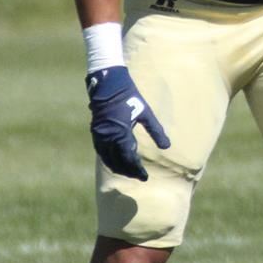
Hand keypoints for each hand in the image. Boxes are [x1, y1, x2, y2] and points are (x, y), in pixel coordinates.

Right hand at [85, 66, 169, 180]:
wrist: (108, 85)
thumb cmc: (129, 97)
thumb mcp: (145, 113)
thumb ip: (155, 131)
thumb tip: (167, 146)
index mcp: (121, 134)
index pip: (129, 159)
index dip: (137, 170)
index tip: (145, 177)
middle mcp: (108, 138)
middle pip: (118, 163)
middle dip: (129, 171)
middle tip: (139, 176)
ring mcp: (99, 136)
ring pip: (107, 160)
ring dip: (118, 167)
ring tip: (130, 171)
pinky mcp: (95, 133)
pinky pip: (101, 152)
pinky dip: (109, 160)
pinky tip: (117, 160)